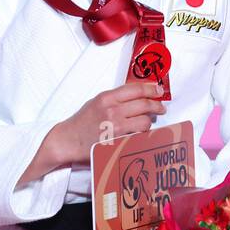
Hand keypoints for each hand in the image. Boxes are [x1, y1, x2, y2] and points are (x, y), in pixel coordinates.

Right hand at [19, 82, 166, 185]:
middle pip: (145, 104)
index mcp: (107, 98)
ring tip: (145, 122)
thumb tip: (138, 94)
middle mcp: (113, 110)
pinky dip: (141, 134)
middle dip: (157, 106)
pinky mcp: (119, 141)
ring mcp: (116, 126)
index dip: (152, 89)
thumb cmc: (81, 122)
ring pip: (146, 121)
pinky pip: (139, 135)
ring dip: (148, 122)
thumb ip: (115, 98)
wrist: (68, 140)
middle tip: (160, 108)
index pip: (137, 89)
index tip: (159, 91)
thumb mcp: (96, 102)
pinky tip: (137, 133)